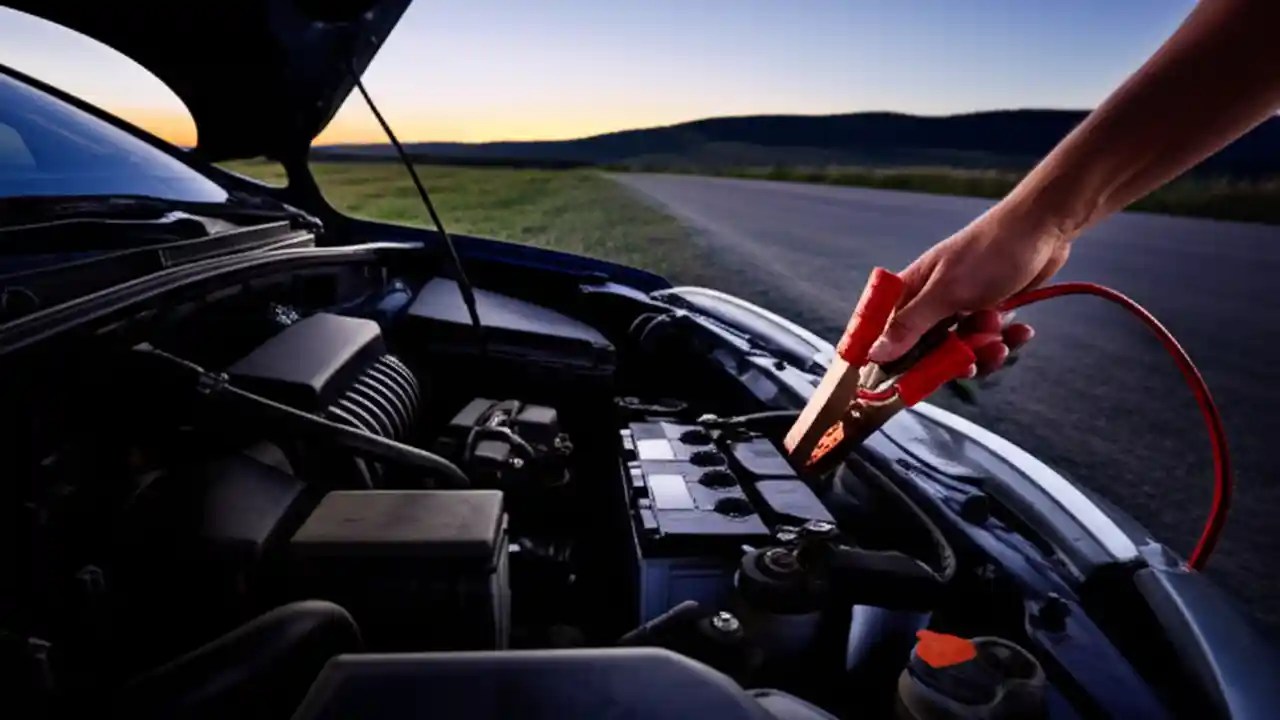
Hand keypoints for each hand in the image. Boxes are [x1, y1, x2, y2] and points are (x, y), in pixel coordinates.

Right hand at [866, 208, 1072, 373]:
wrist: (1043, 228)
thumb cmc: (989, 252)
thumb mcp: (946, 291)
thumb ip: (910, 325)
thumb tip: (874, 353)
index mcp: (912, 292)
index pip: (887, 333)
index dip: (891, 359)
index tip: (903, 382)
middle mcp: (933, 302)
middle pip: (927, 351)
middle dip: (951, 361)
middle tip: (969, 363)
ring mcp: (962, 308)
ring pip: (962, 351)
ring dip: (985, 351)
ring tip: (1002, 339)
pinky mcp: (989, 312)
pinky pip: (989, 342)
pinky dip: (1006, 341)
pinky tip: (1021, 331)